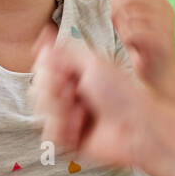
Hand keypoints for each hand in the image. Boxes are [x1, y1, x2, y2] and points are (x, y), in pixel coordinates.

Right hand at [30, 27, 151, 170]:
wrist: (137, 126)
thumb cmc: (122, 93)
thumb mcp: (93, 62)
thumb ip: (64, 50)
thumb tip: (44, 34)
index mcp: (76, 75)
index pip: (43, 70)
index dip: (47, 72)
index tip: (62, 72)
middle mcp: (71, 95)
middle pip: (37, 91)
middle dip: (52, 92)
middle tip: (74, 92)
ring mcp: (69, 118)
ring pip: (41, 113)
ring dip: (59, 111)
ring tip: (81, 112)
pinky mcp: (70, 141)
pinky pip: (49, 135)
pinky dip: (62, 130)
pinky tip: (80, 127)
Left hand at [112, 0, 174, 111]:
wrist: (158, 75)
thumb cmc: (143, 47)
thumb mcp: (132, 18)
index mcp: (161, 2)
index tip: (119, 16)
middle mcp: (165, 10)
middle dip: (118, 11)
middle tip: (120, 27)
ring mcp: (164, 25)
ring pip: (130, 14)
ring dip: (122, 27)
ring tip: (127, 37)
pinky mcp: (160, 42)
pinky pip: (134, 32)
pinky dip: (126, 37)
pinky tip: (130, 45)